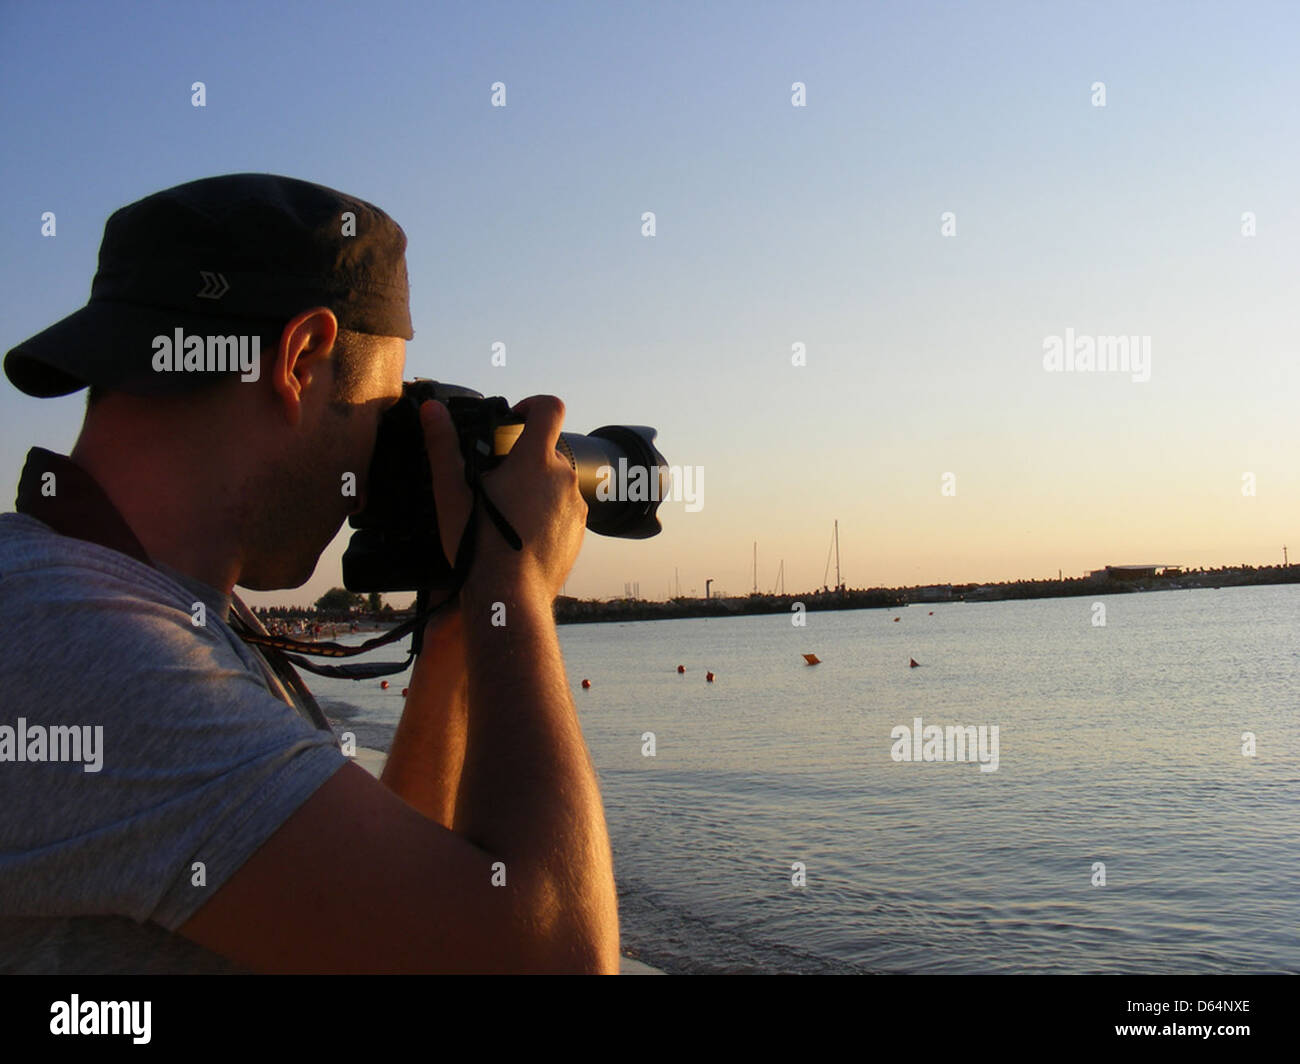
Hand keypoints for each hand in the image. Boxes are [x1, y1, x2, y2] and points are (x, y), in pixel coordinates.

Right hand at [419, 395, 586, 599]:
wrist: (508, 597)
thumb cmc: (479, 544)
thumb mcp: (452, 491)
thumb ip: (443, 444)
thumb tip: (432, 409)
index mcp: (536, 460)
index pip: (550, 408)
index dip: (533, 405)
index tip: (515, 419)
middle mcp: (564, 478)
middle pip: (548, 450)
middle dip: (523, 458)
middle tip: (493, 481)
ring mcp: (576, 506)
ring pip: (555, 483)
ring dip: (535, 488)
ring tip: (505, 514)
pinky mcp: (580, 532)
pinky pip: (564, 511)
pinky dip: (546, 514)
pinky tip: (520, 535)